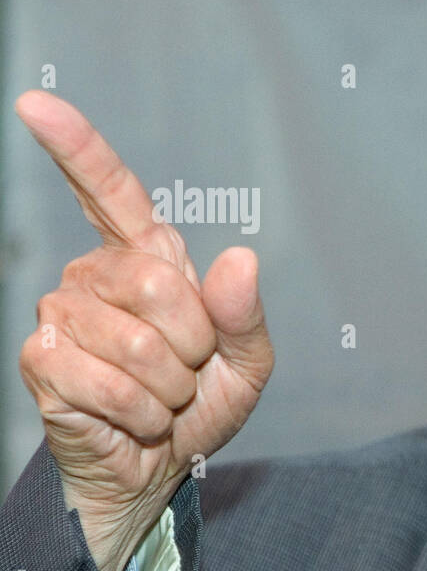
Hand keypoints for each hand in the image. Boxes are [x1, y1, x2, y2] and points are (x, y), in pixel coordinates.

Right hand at [14, 90, 273, 570]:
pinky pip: (110, 384)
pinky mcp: (42, 363)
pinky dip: (142, 413)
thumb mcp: (246, 361)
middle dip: (194, 345)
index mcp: (147, 260)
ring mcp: (61, 317)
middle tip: (187, 371)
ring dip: (169, 387)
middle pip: (158, 287)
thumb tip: (239, 259)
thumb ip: (246, 313)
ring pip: (136, 342)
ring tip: (160, 396)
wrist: (161, 467)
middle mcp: (94, 276)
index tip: (36, 103)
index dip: (77, 147)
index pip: (110, 192)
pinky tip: (134, 418)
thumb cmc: (200, 404)